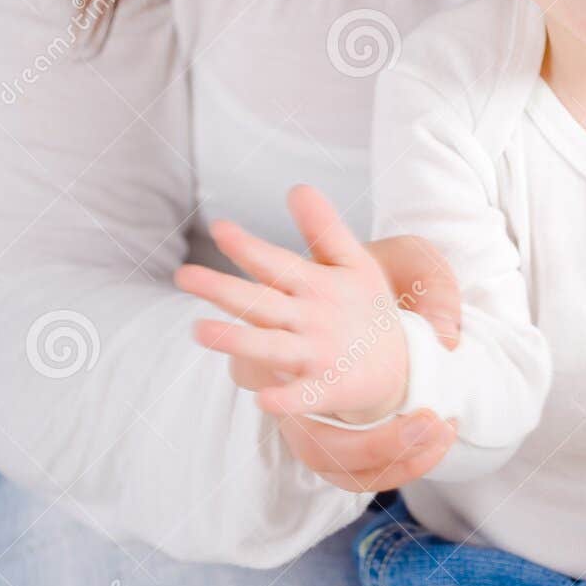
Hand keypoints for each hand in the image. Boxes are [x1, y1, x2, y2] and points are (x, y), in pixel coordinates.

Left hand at [176, 184, 410, 422]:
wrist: (403, 364)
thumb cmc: (366, 308)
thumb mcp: (353, 262)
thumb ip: (323, 228)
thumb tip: (297, 187)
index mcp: (317, 285)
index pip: (276, 262)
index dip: (248, 246)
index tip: (218, 228)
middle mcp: (314, 317)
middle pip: (263, 302)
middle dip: (224, 290)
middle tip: (183, 276)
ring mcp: (320, 353)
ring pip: (273, 347)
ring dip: (239, 340)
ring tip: (198, 331)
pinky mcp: (330, 387)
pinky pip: (305, 396)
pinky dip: (287, 398)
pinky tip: (262, 399)